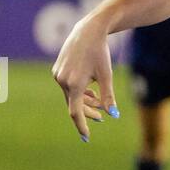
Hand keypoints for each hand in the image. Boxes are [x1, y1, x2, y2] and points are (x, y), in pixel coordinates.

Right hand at [51, 15, 118, 140]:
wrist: (88, 31)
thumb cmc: (100, 53)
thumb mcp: (107, 76)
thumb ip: (108, 97)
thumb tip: (113, 115)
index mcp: (74, 84)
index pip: (76, 112)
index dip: (82, 126)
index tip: (86, 138)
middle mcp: (62, 80)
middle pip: (74, 104)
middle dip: (88, 112)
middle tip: (101, 117)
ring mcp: (58, 75)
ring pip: (71, 96)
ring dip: (85, 101)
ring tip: (99, 101)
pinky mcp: (57, 70)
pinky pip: (67, 87)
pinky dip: (79, 91)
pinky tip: (90, 90)